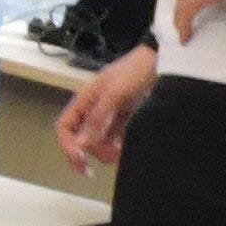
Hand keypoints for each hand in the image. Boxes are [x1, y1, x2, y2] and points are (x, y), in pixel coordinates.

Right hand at [55, 41, 157, 171]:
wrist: (160, 62)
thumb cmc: (136, 69)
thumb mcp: (116, 93)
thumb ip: (98, 118)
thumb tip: (82, 143)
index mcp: (84, 100)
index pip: (65, 128)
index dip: (69, 147)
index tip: (82, 163)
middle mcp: (93, 110)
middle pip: (82, 140)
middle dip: (96, 150)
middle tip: (114, 152)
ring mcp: (108, 116)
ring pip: (99, 142)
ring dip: (109, 150)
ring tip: (123, 148)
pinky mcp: (122, 120)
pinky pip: (114, 139)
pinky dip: (120, 146)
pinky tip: (128, 144)